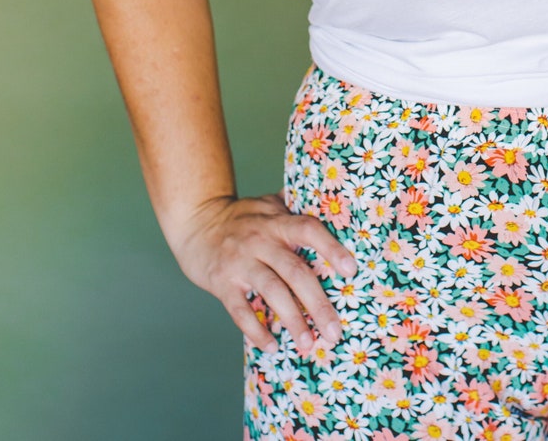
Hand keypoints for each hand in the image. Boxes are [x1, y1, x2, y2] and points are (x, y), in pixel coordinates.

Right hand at [170, 192, 356, 355]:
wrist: (196, 223)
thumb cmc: (242, 217)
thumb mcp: (268, 204)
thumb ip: (295, 207)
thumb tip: (333, 202)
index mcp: (277, 222)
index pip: (309, 229)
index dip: (331, 248)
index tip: (351, 270)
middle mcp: (261, 240)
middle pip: (295, 271)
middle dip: (318, 303)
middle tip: (335, 332)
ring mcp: (240, 261)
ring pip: (271, 291)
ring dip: (292, 320)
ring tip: (308, 345)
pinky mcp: (222, 282)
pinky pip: (240, 309)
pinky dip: (255, 330)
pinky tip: (271, 346)